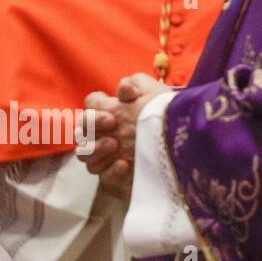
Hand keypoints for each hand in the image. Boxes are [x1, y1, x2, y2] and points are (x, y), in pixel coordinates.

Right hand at [79, 73, 171, 195]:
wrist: (180, 147)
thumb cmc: (164, 116)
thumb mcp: (156, 95)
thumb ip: (138, 85)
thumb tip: (123, 87)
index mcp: (111, 110)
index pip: (91, 104)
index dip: (95, 106)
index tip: (112, 111)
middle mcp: (104, 132)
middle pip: (81, 128)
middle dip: (92, 124)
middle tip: (112, 123)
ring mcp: (106, 154)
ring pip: (84, 154)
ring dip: (96, 148)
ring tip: (115, 145)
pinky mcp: (114, 175)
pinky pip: (103, 175)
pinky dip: (111, 171)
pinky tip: (124, 165)